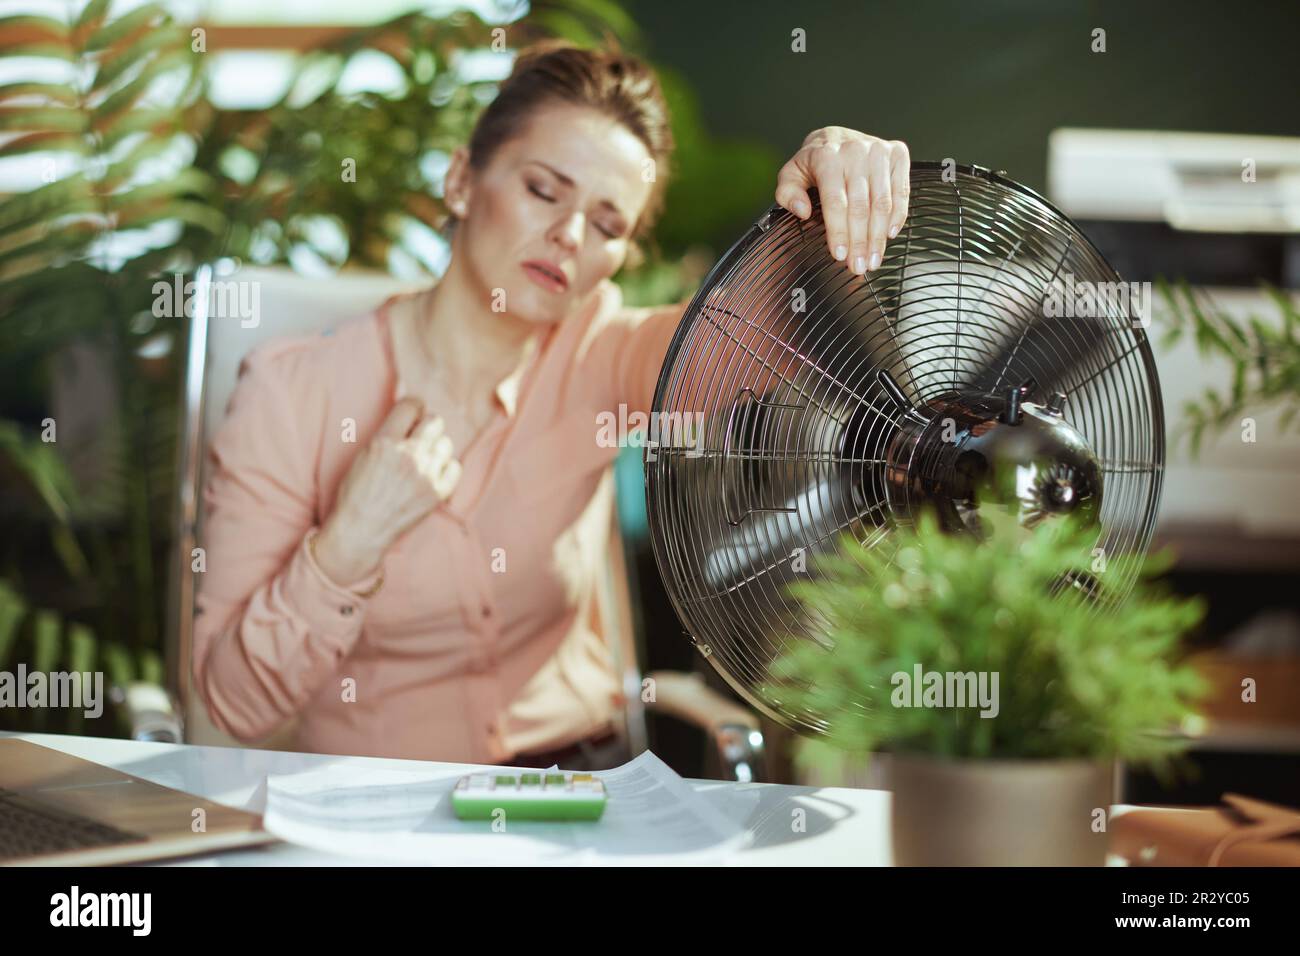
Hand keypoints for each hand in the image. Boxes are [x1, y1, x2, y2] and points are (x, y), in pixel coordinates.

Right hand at [314, 398, 461, 585]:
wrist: (361, 530)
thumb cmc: (356, 494)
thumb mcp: (363, 455)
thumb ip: (387, 434)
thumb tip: (408, 418)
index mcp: (385, 441)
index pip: (412, 405)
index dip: (413, 408)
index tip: (412, 415)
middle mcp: (409, 455)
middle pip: (435, 421)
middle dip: (426, 426)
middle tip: (418, 439)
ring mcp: (426, 474)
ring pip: (446, 443)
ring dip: (436, 448)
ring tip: (422, 461)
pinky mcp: (438, 492)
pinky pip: (456, 467)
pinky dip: (446, 468)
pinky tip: (433, 475)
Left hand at [774, 127, 909, 275]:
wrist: (837, 137)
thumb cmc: (814, 162)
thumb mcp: (791, 173)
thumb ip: (787, 193)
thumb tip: (802, 211)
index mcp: (827, 158)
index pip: (836, 202)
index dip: (839, 232)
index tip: (839, 255)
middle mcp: (855, 152)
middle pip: (860, 207)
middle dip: (860, 243)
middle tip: (858, 266)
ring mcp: (879, 152)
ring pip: (882, 203)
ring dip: (879, 237)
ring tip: (873, 259)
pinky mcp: (897, 154)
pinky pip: (901, 191)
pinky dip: (898, 216)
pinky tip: (890, 235)